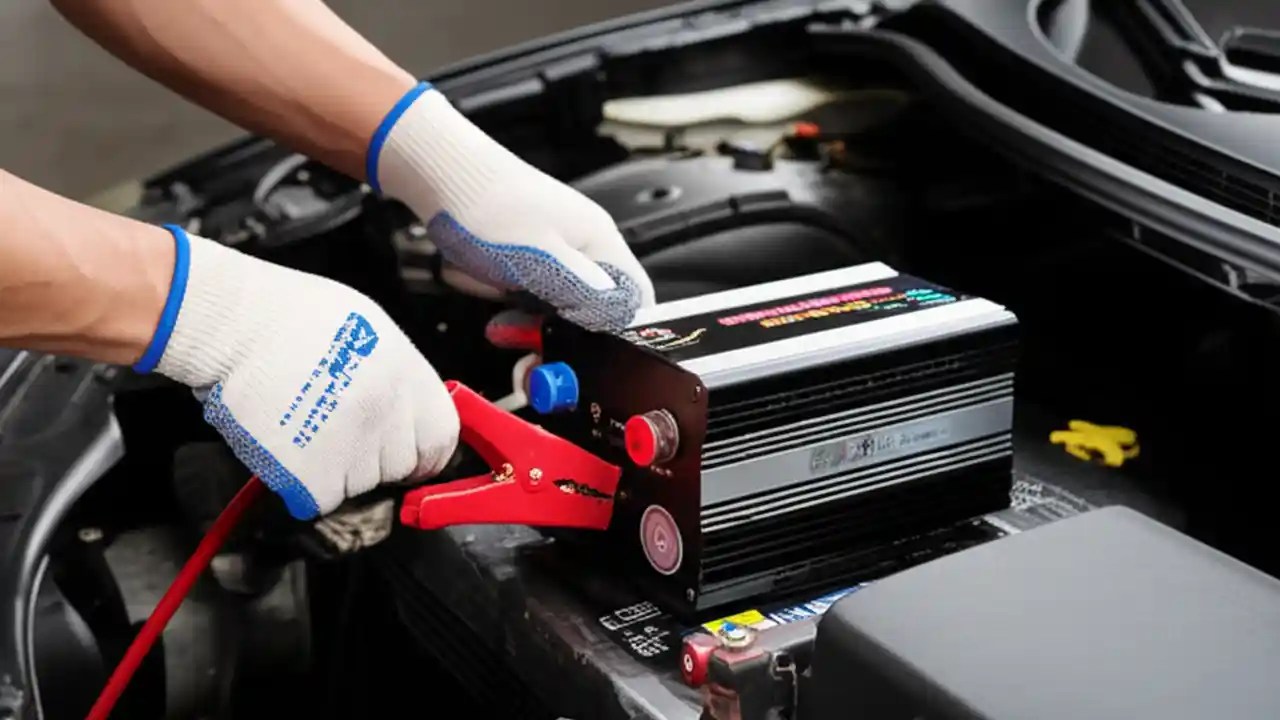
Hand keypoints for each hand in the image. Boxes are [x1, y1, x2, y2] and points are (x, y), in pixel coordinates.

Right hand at [137, 226, 459, 519]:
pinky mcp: (313, 474)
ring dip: (336, 469)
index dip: (425, 450)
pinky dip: (302, 485)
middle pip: (400, 465)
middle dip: (375, 458)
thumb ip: (398, 377)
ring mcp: (351, 446)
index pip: (442, 437)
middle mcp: (385, 413)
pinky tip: (287, 446)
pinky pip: (320, 498)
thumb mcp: (370, 329)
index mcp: (405, 375)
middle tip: (338, 430)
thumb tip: (410, 411)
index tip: (409, 454)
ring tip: (305, 426)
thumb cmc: (289, 317)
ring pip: (360, 484)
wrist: (232, 324)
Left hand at [369, 83, 654, 331]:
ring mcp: (553, 244)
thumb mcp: (540, 262)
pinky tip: (483, 285)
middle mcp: (583, 241)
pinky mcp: (525, 248)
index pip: (636, 294)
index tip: (589, 349)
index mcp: (599, 239)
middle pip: (592, 303)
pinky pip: (526, 286)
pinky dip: (505, 295)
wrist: (437, 170)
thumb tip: (620, 318)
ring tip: (497, 312)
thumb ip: (584, 293)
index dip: (620, 327)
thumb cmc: (488, 208)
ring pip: (555, 300)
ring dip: (525, 313)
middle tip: (529, 345)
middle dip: (559, 327)